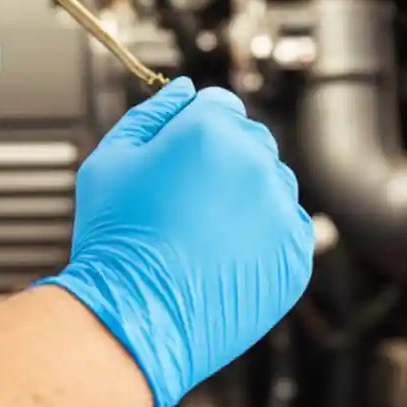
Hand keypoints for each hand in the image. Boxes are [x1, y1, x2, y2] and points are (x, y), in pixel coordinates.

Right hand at [39, 78, 313, 406]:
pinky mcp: (295, 252)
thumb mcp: (111, 160)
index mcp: (211, 129)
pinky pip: (288, 227)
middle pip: (250, 140)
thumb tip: (183, 89)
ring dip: (246, 196)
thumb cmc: (115, 238)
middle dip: (222, 159)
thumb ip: (151, 114)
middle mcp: (255, 161)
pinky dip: (264, 236)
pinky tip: (225, 254)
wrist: (133, 317)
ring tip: (201, 233)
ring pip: (272, 183)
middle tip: (183, 202)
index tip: (179, 160)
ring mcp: (281, 208)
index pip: (220, 104)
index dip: (196, 128)